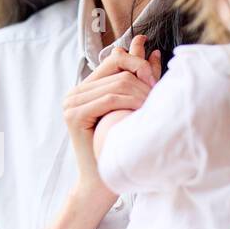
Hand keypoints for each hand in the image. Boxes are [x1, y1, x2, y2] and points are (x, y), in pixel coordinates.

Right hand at [63, 34, 161, 207]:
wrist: (102, 183)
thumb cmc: (119, 149)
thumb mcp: (131, 107)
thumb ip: (137, 77)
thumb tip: (147, 45)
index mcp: (86, 87)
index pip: (115, 59)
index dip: (140, 64)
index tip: (157, 83)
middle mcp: (75, 92)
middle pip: (118, 68)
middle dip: (144, 80)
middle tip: (159, 98)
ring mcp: (71, 103)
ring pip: (117, 82)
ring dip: (141, 94)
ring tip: (152, 110)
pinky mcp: (74, 115)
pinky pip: (109, 98)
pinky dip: (130, 103)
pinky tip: (140, 115)